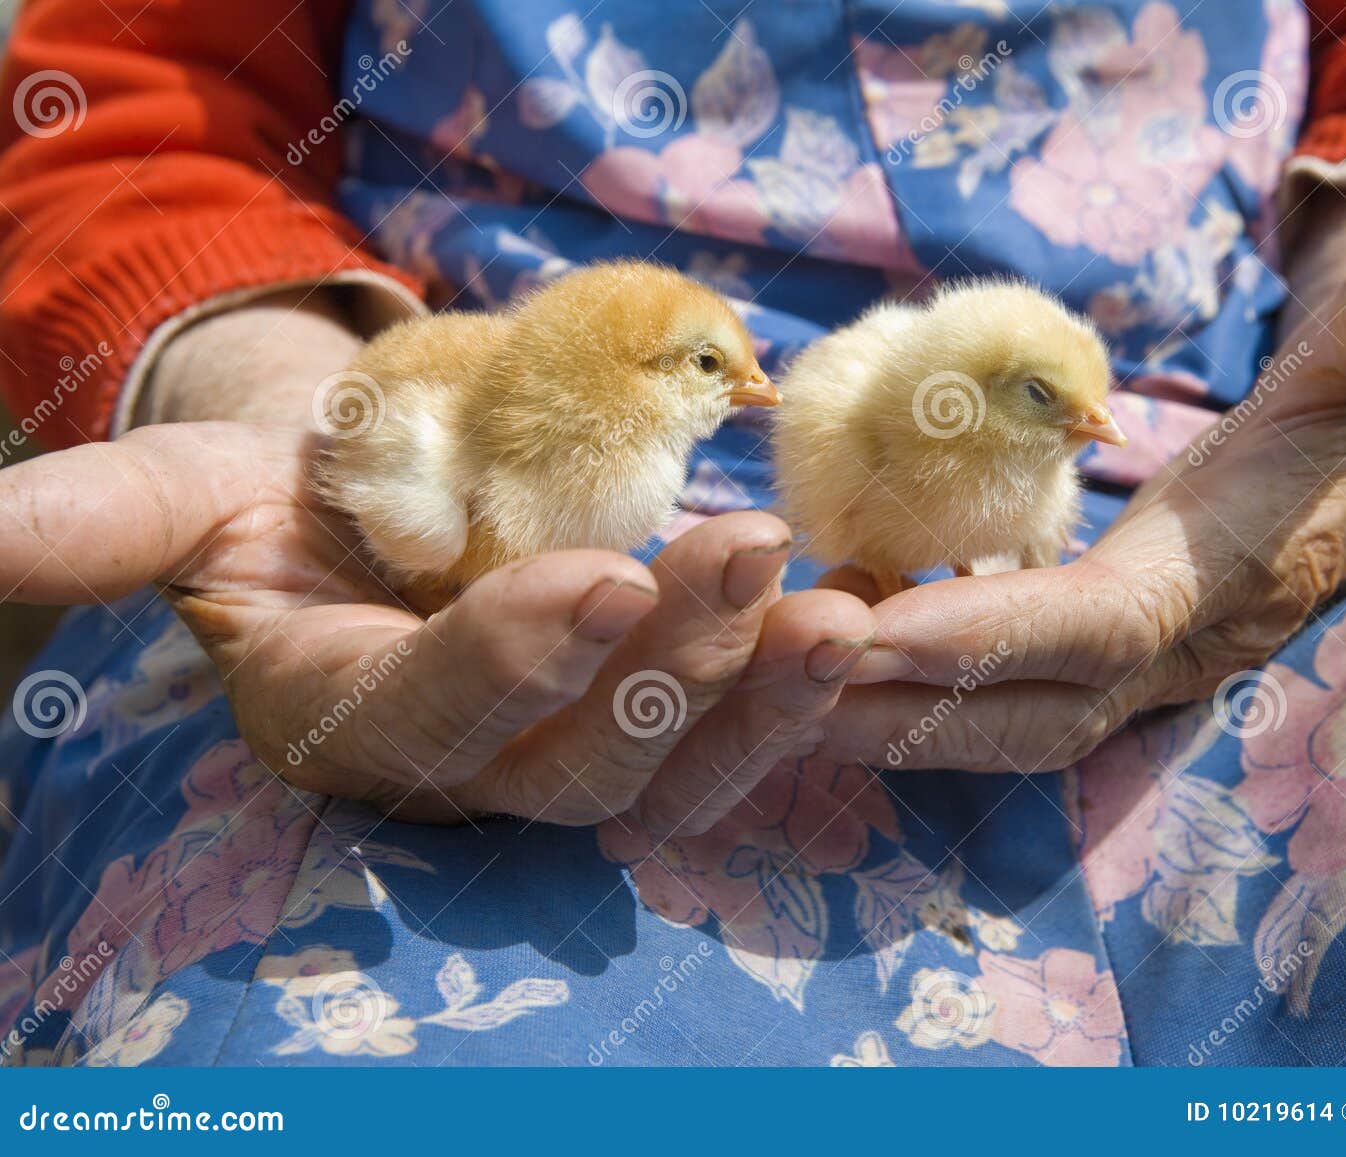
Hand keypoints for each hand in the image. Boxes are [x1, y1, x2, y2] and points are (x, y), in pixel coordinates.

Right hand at [2, 424, 874, 834]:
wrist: (376, 494)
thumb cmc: (277, 494)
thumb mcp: (181, 495)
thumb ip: (99, 525)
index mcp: (346, 721)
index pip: (424, 719)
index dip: (505, 663)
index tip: (590, 578)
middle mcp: (468, 769)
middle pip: (571, 767)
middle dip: (661, 673)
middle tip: (745, 561)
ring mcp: (570, 757)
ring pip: (671, 771)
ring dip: (757, 698)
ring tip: (833, 608)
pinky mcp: (653, 726)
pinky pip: (732, 739)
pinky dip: (793, 695)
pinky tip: (860, 627)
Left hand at [819, 205, 1345, 772]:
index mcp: (1222, 578)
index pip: (1095, 625)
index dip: (988, 634)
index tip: (868, 631)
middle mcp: (1167, 652)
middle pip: (1022, 709)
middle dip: (897, 708)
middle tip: (766, 670)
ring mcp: (1129, 670)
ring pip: (995, 721)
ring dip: (883, 713)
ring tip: (762, 676)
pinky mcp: (1095, 657)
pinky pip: (993, 693)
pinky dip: (908, 687)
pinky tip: (823, 647)